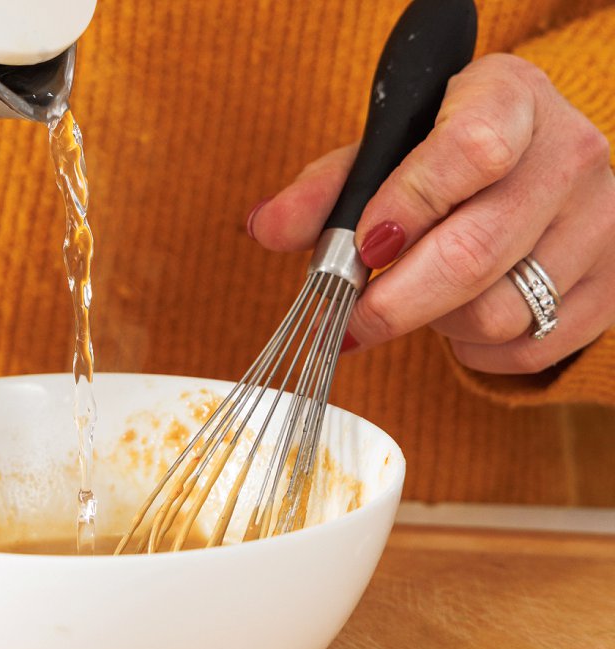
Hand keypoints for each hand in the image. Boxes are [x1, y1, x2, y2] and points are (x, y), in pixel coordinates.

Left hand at [247, 53, 614, 374]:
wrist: (538, 168)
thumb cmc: (449, 157)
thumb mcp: (387, 150)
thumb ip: (325, 189)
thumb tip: (267, 227)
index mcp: (511, 99)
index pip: (470, 150)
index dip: (407, 206)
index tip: (362, 246)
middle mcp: (569, 155)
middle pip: (474, 252)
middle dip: (392, 302)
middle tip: (346, 322)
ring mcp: (600, 223)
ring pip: (498, 311)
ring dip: (435, 324)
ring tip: (416, 298)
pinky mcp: (611, 284)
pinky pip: (529, 347)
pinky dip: (476, 351)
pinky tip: (457, 319)